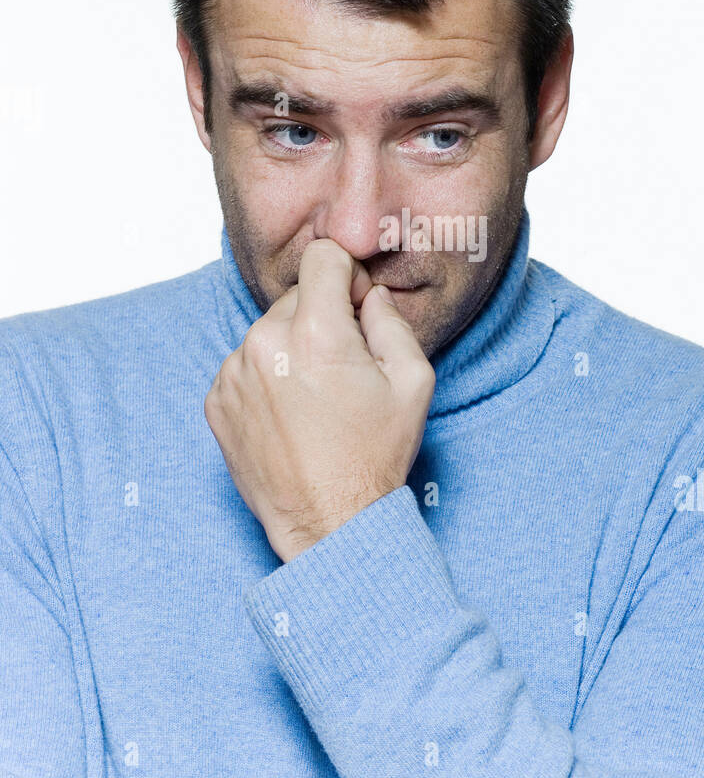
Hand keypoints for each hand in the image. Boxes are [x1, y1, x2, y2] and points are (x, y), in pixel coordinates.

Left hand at [205, 238, 435, 560]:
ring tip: (315, 400)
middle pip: (296, 297)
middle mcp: (265, 344)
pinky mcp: (216, 400)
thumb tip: (370, 295)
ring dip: (291, 350)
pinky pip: (245, 365)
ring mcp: (234, 373)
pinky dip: (266, 379)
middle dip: (321, 319)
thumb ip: (392, 321)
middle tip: (343, 370)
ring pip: (268, 331)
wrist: (328, 522)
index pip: (322, 255)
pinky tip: (290, 415)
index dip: (347, 275)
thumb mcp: (413, 382)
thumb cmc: (374, 455)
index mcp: (316, 332)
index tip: (357, 308)